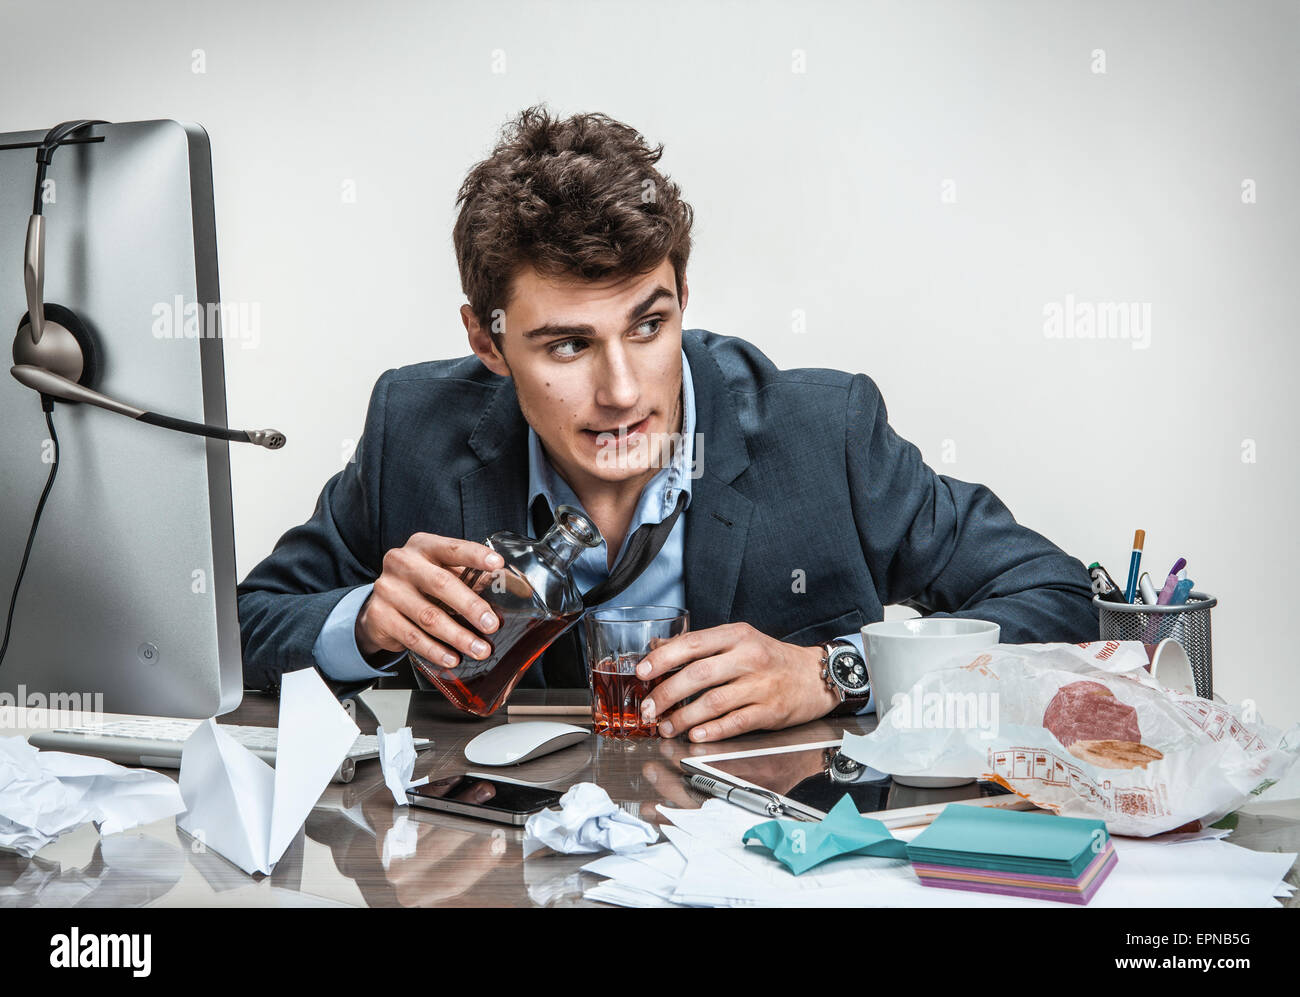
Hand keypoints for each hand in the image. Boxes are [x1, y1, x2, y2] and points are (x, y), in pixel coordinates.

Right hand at [356, 533, 504, 665]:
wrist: (379, 606)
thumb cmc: (421, 585)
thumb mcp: (442, 573)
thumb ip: (471, 577)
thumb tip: (512, 588)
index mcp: (423, 546)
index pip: (452, 548)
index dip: (476, 556)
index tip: (498, 564)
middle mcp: (402, 563)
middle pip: (441, 584)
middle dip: (470, 606)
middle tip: (492, 624)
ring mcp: (388, 589)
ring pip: (428, 616)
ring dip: (458, 636)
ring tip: (479, 649)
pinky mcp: (379, 616)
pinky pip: (412, 637)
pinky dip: (435, 650)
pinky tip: (452, 658)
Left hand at [635, 623, 838, 742]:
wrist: (815, 676)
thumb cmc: (771, 659)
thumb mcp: (737, 641)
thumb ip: (699, 645)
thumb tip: (657, 648)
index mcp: (737, 635)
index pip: (693, 644)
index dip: (663, 658)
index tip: (642, 672)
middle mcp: (749, 657)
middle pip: (698, 675)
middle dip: (667, 694)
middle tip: (649, 708)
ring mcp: (761, 685)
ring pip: (713, 702)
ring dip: (684, 718)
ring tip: (666, 727)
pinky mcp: (771, 710)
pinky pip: (735, 722)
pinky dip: (712, 731)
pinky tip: (695, 736)